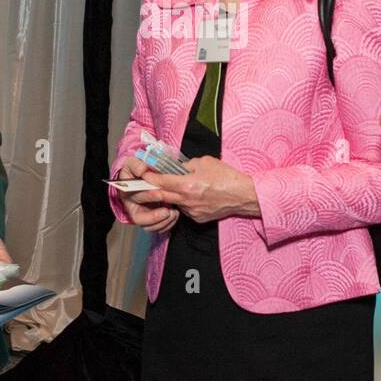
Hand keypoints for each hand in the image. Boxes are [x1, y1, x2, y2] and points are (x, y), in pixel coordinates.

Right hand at [114, 156, 178, 232]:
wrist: (146, 176)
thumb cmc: (139, 169)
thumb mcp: (134, 163)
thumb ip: (137, 164)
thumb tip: (142, 170)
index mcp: (127, 192)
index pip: (133, 200)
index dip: (147, 197)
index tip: (160, 193)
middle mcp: (132, 206)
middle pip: (140, 218)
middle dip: (155, 215)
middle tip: (169, 210)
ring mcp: (142, 213)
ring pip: (149, 226)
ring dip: (162, 222)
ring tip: (173, 213)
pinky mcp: (152, 219)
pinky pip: (158, 227)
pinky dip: (167, 224)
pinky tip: (175, 215)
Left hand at [143, 156, 259, 223]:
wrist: (244, 196)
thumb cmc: (227, 176)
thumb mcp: (205, 162)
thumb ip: (186, 165)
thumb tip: (175, 167)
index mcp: (187, 185)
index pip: (160, 182)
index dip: (147, 177)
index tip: (140, 173)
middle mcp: (186, 201)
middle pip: (159, 197)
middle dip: (146, 191)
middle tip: (136, 186)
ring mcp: (192, 212)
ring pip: (173, 203)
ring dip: (168, 195)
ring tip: (174, 186)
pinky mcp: (197, 219)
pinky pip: (184, 209)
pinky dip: (183, 202)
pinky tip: (193, 195)